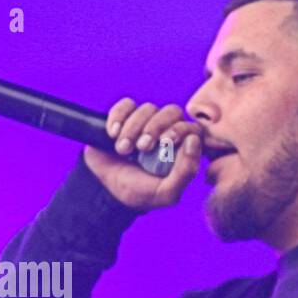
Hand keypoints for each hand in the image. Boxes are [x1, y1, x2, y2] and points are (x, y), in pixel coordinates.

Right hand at [82, 98, 202, 210]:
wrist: (104, 189)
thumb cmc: (139, 192)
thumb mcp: (164, 193)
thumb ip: (185, 172)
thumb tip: (193, 139)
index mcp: (182, 150)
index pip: (192, 128)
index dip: (180, 130)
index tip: (165, 143)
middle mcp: (167, 132)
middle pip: (172, 111)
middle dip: (155, 127)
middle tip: (142, 147)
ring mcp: (146, 122)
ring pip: (147, 108)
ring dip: (132, 129)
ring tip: (122, 150)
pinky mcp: (124, 117)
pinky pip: (126, 105)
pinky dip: (118, 117)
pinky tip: (113, 134)